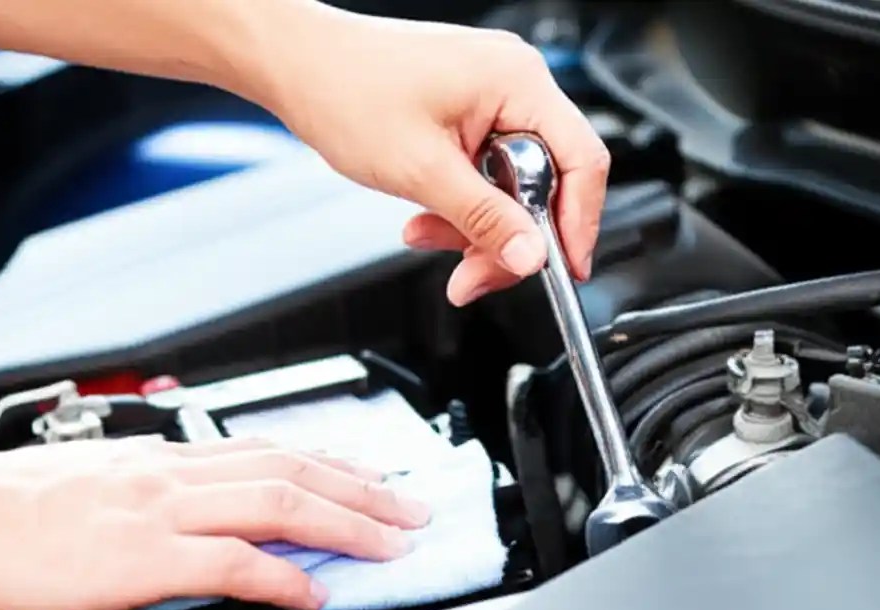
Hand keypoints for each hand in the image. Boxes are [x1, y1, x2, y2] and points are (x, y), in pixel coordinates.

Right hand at [0, 436, 429, 609]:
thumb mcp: (82, 484)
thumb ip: (136, 495)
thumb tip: (170, 516)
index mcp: (156, 459)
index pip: (261, 451)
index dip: (325, 462)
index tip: (363, 472)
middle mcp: (170, 474)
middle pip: (289, 468)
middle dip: (360, 487)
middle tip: (408, 504)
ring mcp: (161, 511)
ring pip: (279, 503)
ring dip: (346, 522)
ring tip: (391, 541)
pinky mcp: (145, 556)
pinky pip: (233, 563)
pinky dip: (283, 577)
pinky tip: (315, 591)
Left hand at [264, 9, 609, 305]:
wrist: (296, 64)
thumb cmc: (345, 91)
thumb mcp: (421, 172)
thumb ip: (483, 218)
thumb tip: (529, 255)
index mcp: (517, 82)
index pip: (583, 161)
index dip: (578, 223)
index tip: (563, 269)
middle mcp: (512, 80)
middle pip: (545, 179)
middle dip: (505, 234)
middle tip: (471, 274)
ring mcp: (488, 92)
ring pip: (509, 182)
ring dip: (471, 222)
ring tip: (425, 232)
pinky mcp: (465, 106)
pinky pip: (482, 167)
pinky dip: (457, 199)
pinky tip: (424, 212)